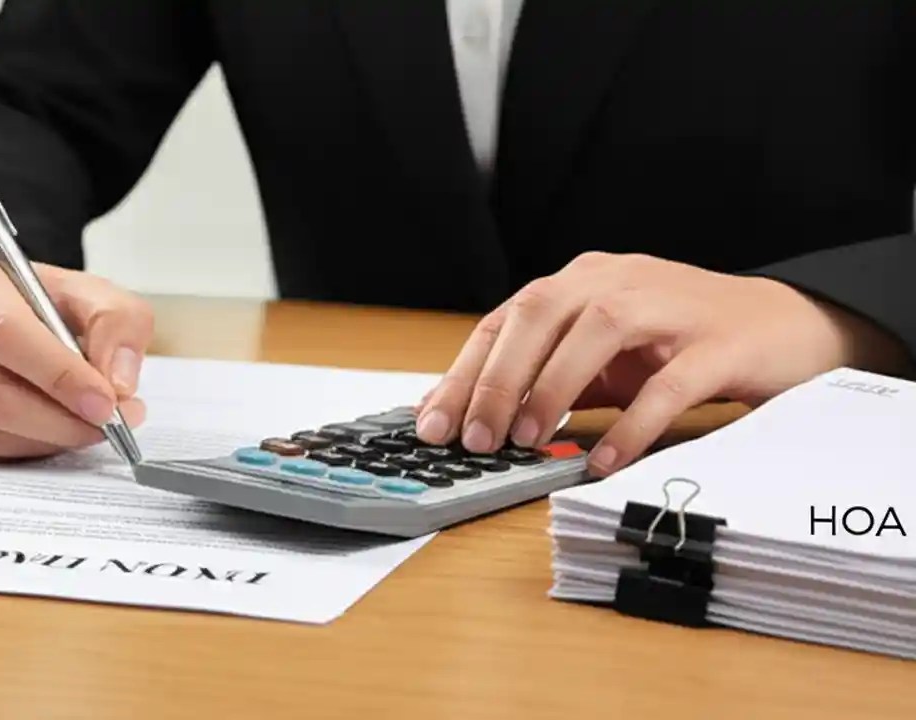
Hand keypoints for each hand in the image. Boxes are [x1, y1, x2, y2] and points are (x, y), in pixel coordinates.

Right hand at [0, 253, 151, 457]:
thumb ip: (118, 324)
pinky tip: (49, 429)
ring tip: (88, 424)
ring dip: (49, 439)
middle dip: (61, 419)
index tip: (105, 404)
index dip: (59, 376)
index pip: (6, 334)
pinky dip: (26, 450)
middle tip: (109, 424)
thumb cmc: (42, 305)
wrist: (3, 319)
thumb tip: (119, 383)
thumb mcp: (90, 294)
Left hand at [416, 252, 908, 475]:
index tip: (433, 422)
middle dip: (496, 377)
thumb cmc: (677, 342)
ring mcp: (668, 306)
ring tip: (523, 440)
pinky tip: (602, 461)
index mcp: (581, 282)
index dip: (465, 371)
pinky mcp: (716, 343)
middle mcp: (617, 281)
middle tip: (474, 437)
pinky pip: (666, 385)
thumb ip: (545, 376)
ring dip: (551, 388)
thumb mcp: (601, 356)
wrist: (783, 325)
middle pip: (539, 315)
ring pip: (596, 334)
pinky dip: (630, 425)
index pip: (507, 320)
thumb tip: (474, 417)